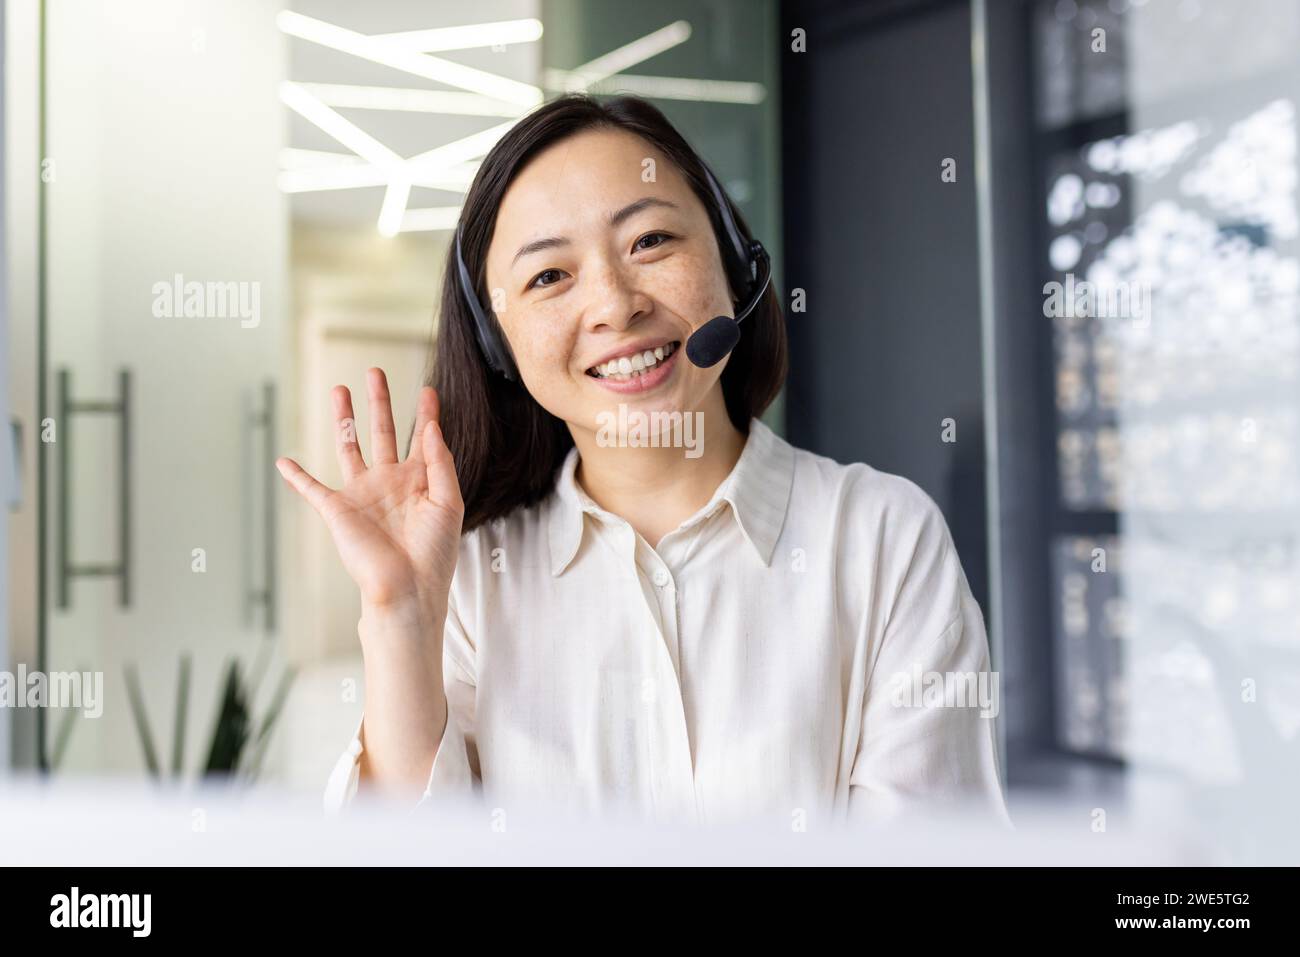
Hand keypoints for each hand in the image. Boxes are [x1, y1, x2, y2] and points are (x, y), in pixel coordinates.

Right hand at [276, 369, 463, 620]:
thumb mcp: (448, 501)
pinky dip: (296, 476)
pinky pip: (312, 489)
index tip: (428, 390)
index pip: (423, 438)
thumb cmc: (434, 552)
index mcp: (420, 482)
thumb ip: (440, 461)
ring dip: (344, 419)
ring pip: (349, 447)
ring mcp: (363, 494)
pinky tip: (284, 462)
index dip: (427, 414)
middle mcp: (390, 483)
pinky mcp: (338, 510)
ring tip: (340, 389)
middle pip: (383, 432)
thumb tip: (432, 425)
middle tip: (374, 372)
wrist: (408, 588)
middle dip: (380, 402)